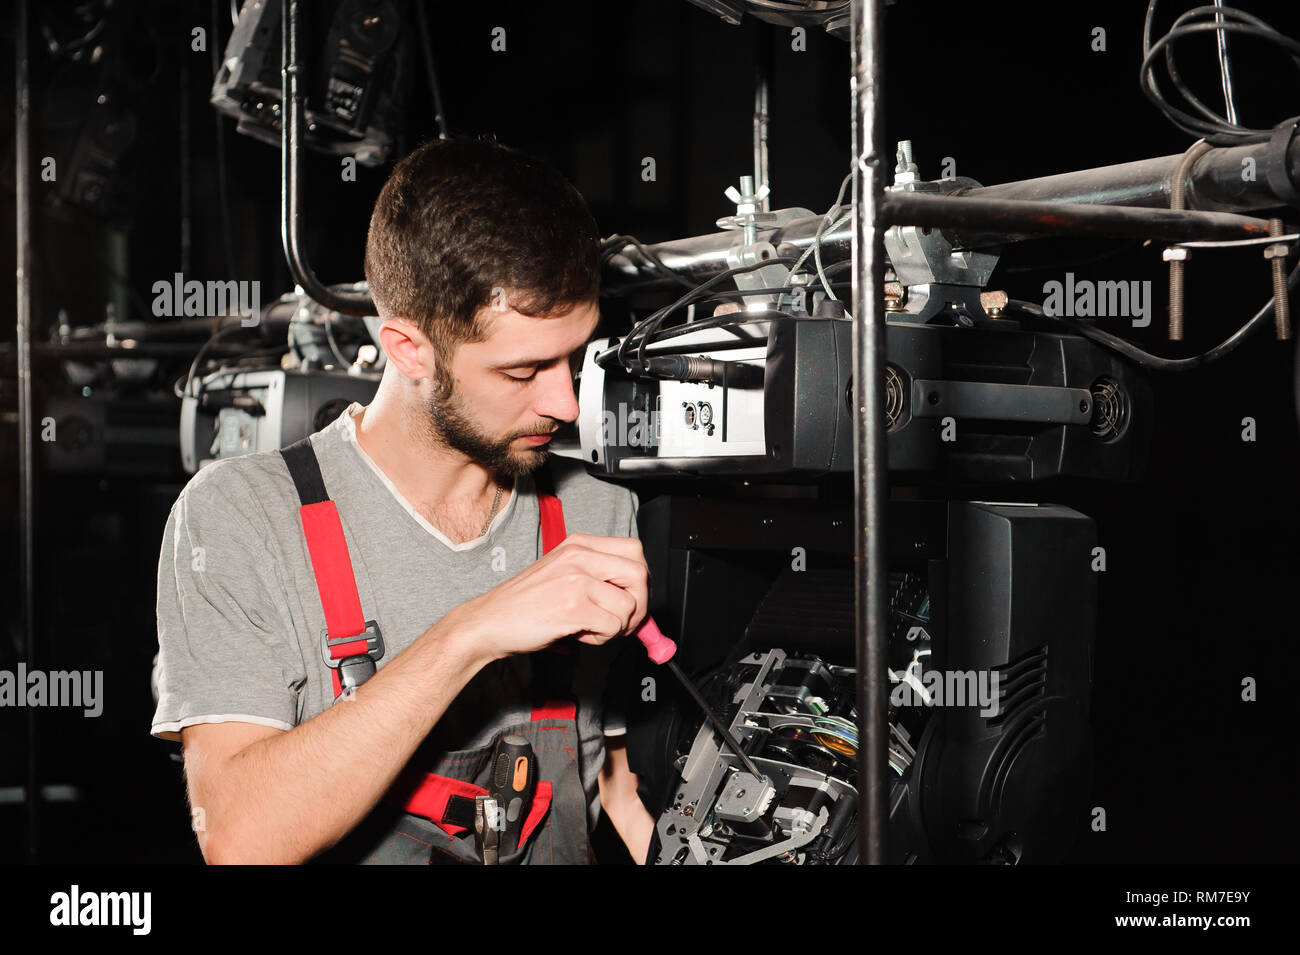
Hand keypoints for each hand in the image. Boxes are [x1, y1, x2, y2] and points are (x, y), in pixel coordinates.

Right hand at [449, 534, 648, 662]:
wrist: (488, 622)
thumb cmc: (524, 604)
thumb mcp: (563, 576)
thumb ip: (599, 580)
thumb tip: (639, 599)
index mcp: (578, 545)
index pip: (634, 550)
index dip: (640, 579)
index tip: (631, 598)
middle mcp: (579, 556)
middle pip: (640, 573)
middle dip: (639, 604)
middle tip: (621, 621)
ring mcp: (576, 580)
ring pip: (630, 605)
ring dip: (617, 626)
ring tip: (590, 627)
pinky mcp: (573, 607)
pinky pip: (613, 626)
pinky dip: (602, 638)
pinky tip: (579, 634)